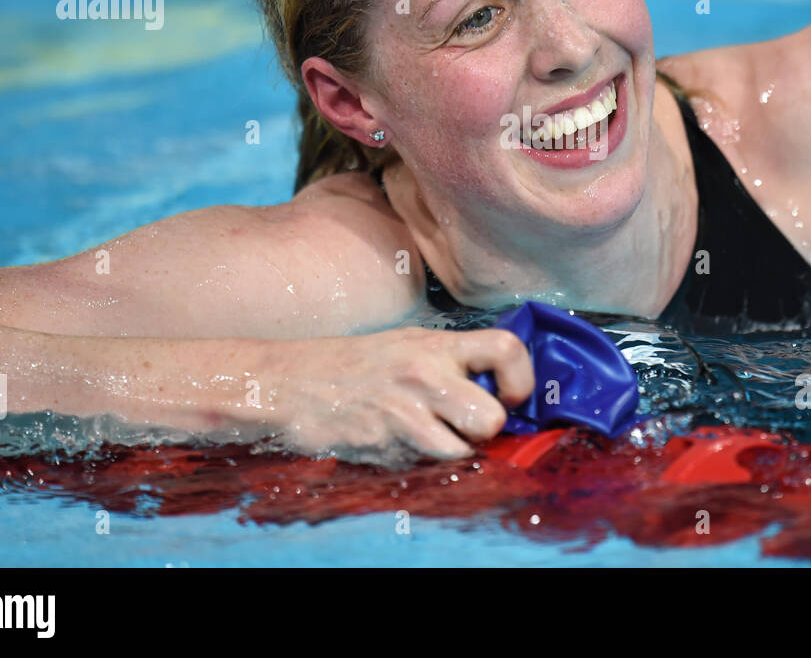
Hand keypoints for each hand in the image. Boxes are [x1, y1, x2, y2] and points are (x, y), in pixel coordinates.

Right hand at [255, 326, 532, 459]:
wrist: (289, 383)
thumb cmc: (352, 365)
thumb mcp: (407, 345)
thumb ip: (451, 363)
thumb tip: (496, 391)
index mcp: (435, 344)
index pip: (507, 347)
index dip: (521, 379)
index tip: (508, 395)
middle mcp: (425, 374)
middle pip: (492, 418)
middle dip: (486, 431)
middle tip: (467, 425)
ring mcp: (404, 413)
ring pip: (462, 452)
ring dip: (454, 452)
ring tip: (430, 437)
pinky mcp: (384, 445)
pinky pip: (426, 466)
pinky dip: (423, 464)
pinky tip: (401, 445)